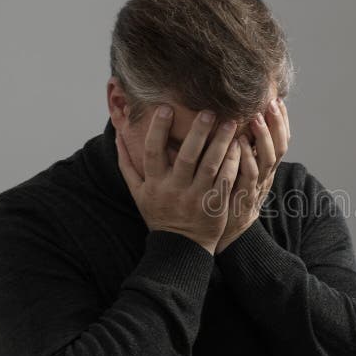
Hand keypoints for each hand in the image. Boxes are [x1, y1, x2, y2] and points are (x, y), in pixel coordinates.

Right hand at [116, 105, 241, 253]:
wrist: (180, 247)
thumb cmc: (158, 215)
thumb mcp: (138, 193)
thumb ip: (127, 164)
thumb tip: (116, 135)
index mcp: (155, 184)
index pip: (153, 152)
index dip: (158, 130)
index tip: (165, 108)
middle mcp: (175, 189)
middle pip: (186, 156)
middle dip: (197, 132)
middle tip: (209, 111)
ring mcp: (197, 197)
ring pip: (210, 166)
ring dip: (220, 143)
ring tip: (230, 122)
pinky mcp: (216, 204)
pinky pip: (225, 179)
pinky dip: (232, 162)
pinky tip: (238, 145)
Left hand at [214, 97, 290, 253]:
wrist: (225, 230)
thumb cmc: (228, 194)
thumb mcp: (238, 168)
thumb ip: (240, 146)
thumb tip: (233, 118)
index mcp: (267, 166)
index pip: (282, 139)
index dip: (282, 120)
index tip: (278, 99)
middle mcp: (267, 174)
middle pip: (280, 145)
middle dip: (277, 123)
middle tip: (271, 102)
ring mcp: (257, 186)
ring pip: (269, 159)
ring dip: (263, 137)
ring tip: (256, 117)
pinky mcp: (244, 197)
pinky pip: (249, 176)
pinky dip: (246, 158)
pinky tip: (238, 143)